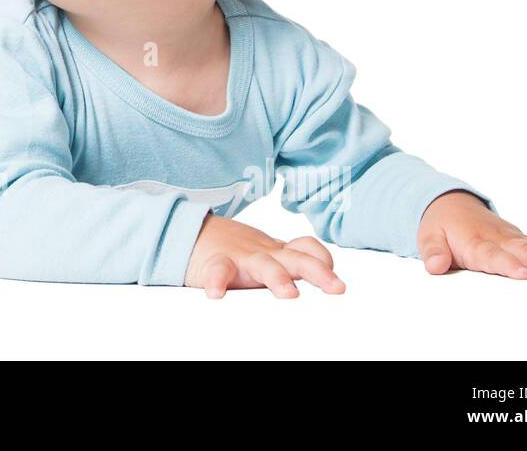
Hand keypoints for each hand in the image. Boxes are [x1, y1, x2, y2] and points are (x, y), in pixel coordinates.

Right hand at [183, 212, 346, 297]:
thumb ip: (289, 264)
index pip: (307, 248)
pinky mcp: (217, 263)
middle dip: (319, 272)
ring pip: (264, 265)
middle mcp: (265, 254)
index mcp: (278, 252)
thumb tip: (322, 283)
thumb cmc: (234, 251)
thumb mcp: (265, 254)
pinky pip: (219, 271)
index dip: (323, 260)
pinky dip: (217, 282)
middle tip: (336, 288)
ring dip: (278, 277)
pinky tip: (216, 295)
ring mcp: (242, 258)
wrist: (190, 232)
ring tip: (289, 294)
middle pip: (298, 258)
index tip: (336, 283)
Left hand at [417, 190, 526, 278]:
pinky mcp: (523, 240)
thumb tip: (435, 265)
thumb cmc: (441, 226)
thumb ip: (433, 252)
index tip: (523, 273)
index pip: (493, 255)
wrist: (449, 204)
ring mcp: (514, 239)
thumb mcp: (428, 237)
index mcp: (476, 243)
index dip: (507, 264)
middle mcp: (500, 240)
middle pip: (526, 251)